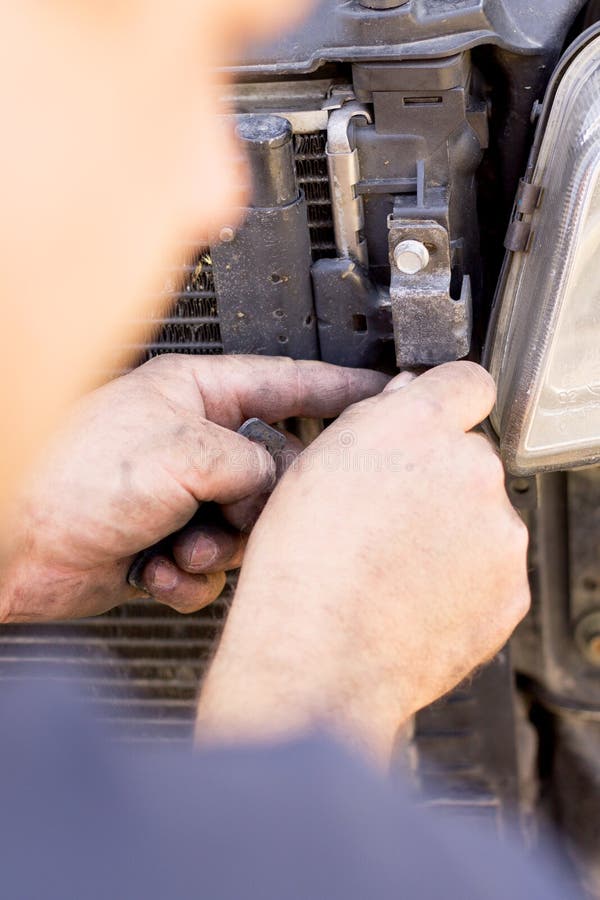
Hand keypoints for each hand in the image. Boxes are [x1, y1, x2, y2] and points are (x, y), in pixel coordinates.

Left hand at [0, 354, 386, 621]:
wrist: (12, 547)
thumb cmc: (71, 478)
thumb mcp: (183, 451)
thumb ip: (253, 463)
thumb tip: (277, 489)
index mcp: (197, 396)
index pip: (288, 384)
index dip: (340, 391)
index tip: (385, 397)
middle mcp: (193, 443)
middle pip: (275, 471)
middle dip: (259, 505)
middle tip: (239, 514)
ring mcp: (181, 496)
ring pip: (249, 527)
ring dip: (218, 549)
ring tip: (183, 547)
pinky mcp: (167, 544)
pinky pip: (213, 568)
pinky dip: (189, 578)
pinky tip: (157, 571)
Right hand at [197, 362, 529, 762]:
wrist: (318, 657)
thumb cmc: (303, 570)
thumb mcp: (313, 467)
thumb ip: (374, 420)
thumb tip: (404, 403)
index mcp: (419, 426)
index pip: (468, 380)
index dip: (450, 399)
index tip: (441, 418)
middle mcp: (470, 469)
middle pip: (471, 455)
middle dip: (439, 477)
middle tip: (391, 515)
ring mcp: (498, 532)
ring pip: (483, 514)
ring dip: (452, 529)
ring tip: (396, 566)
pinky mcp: (510, 588)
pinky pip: (493, 568)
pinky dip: (464, 578)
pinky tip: (415, 595)